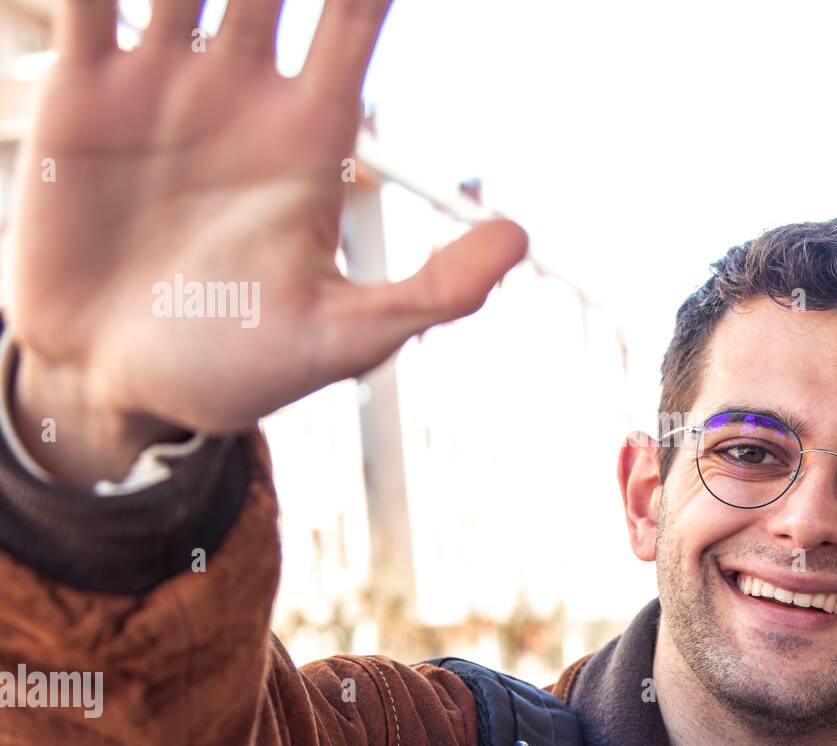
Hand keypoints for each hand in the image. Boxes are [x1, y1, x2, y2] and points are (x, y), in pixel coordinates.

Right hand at [7, 0, 527, 486]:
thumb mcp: (343, 339)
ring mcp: (163, 84)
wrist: (120, 387)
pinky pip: (87, 1)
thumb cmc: (237, 369)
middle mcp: (243, 90)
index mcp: (314, 135)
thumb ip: (432, 292)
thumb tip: (522, 236)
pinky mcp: (84, 95)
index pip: (357, 16)